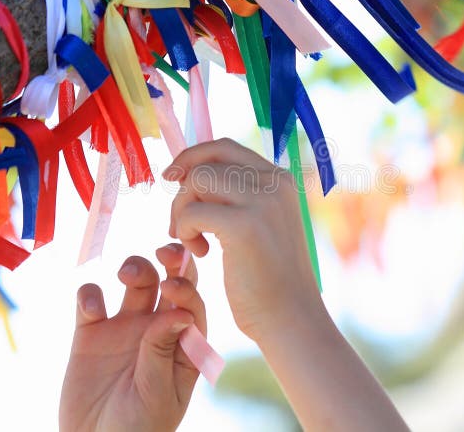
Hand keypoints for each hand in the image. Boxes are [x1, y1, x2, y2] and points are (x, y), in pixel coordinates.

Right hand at [59, 245, 204, 431]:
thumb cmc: (138, 430)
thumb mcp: (156, 396)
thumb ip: (162, 354)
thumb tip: (179, 313)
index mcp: (183, 345)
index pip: (193, 305)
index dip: (187, 289)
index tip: (172, 287)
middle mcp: (157, 329)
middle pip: (170, 281)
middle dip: (172, 261)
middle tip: (164, 252)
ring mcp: (124, 328)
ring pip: (136, 282)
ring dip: (135, 267)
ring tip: (126, 274)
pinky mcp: (90, 333)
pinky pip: (92, 301)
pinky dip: (90, 293)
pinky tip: (90, 306)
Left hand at [163, 138, 326, 344]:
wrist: (291, 317)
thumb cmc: (269, 278)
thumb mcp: (261, 223)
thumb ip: (239, 195)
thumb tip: (192, 171)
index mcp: (280, 179)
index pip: (224, 147)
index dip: (192, 157)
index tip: (172, 179)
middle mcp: (275, 183)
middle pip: (206, 162)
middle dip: (182, 190)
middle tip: (179, 224)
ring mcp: (262, 202)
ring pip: (197, 181)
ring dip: (182, 211)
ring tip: (191, 242)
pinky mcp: (245, 226)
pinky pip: (193, 212)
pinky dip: (184, 231)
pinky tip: (200, 254)